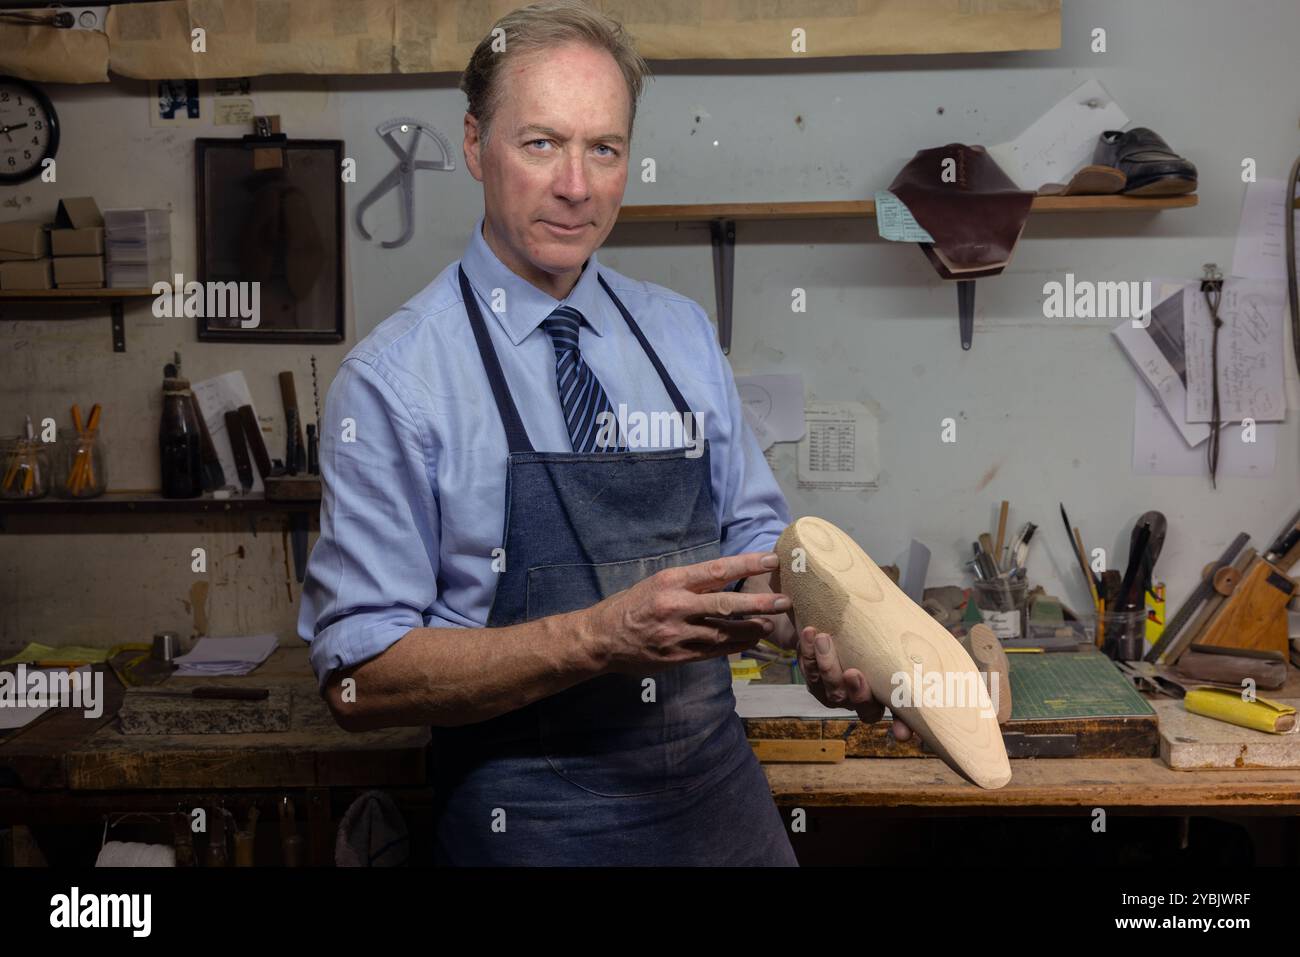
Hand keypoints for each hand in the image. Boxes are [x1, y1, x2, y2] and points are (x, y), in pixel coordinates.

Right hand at [579, 551, 792, 675]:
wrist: (602, 638)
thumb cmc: (631, 605)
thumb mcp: (657, 583)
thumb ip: (690, 583)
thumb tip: (725, 578)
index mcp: (671, 582)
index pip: (716, 570)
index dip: (746, 565)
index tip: (771, 561)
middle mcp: (676, 606)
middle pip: (725, 603)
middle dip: (758, 603)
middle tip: (783, 602)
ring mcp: (677, 633)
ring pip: (723, 631)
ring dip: (750, 629)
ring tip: (769, 626)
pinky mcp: (677, 656)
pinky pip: (713, 651)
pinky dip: (733, 646)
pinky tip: (748, 642)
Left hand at [797, 626, 913, 740]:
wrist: (842, 623)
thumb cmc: (878, 637)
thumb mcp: (897, 645)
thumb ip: (913, 657)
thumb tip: (943, 670)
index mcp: (884, 698)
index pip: (898, 719)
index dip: (900, 727)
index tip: (902, 733)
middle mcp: (858, 700)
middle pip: (856, 704)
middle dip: (854, 690)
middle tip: (852, 672)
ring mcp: (834, 691)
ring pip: (828, 687)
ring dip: (825, 664)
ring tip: (822, 638)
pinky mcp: (814, 678)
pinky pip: (809, 670)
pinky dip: (807, 652)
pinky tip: (810, 634)